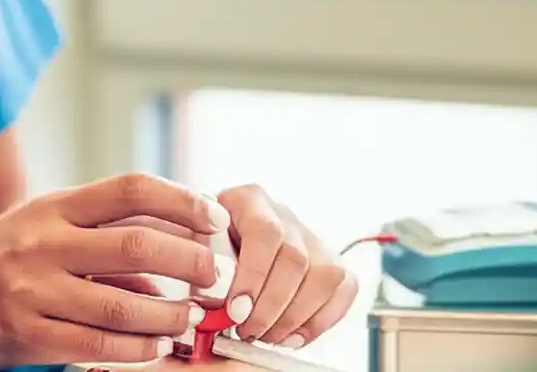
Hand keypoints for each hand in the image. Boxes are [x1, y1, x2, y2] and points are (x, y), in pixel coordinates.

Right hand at [0, 173, 230, 369]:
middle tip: (215, 276)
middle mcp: (42, 242)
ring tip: (189, 318)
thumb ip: (105, 234)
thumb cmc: (1, 258)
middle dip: (190, 262)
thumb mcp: (45, 227)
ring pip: (122, 305)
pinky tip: (157, 346)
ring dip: (170, 315)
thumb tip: (180, 249)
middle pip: (136, 246)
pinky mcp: (27, 335)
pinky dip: (138, 348)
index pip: (129, 189)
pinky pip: (98, 345)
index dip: (182, 201)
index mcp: (52, 206)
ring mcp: (32, 290)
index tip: (215, 218)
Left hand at [212, 185, 357, 348]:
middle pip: (295, 258)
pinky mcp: (332, 260)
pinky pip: (343, 290)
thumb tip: (211, 305)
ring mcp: (311, 236)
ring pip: (323, 276)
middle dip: (271, 306)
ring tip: (265, 336)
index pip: (264, 231)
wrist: (221, 241)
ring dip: (294, 317)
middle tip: (247, 332)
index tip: (236, 311)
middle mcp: (283, 213)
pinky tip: (290, 337)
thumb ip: (202, 267)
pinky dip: (319, 322)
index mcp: (247, 199)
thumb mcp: (193, 246)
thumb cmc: (205, 246)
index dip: (253, 275)